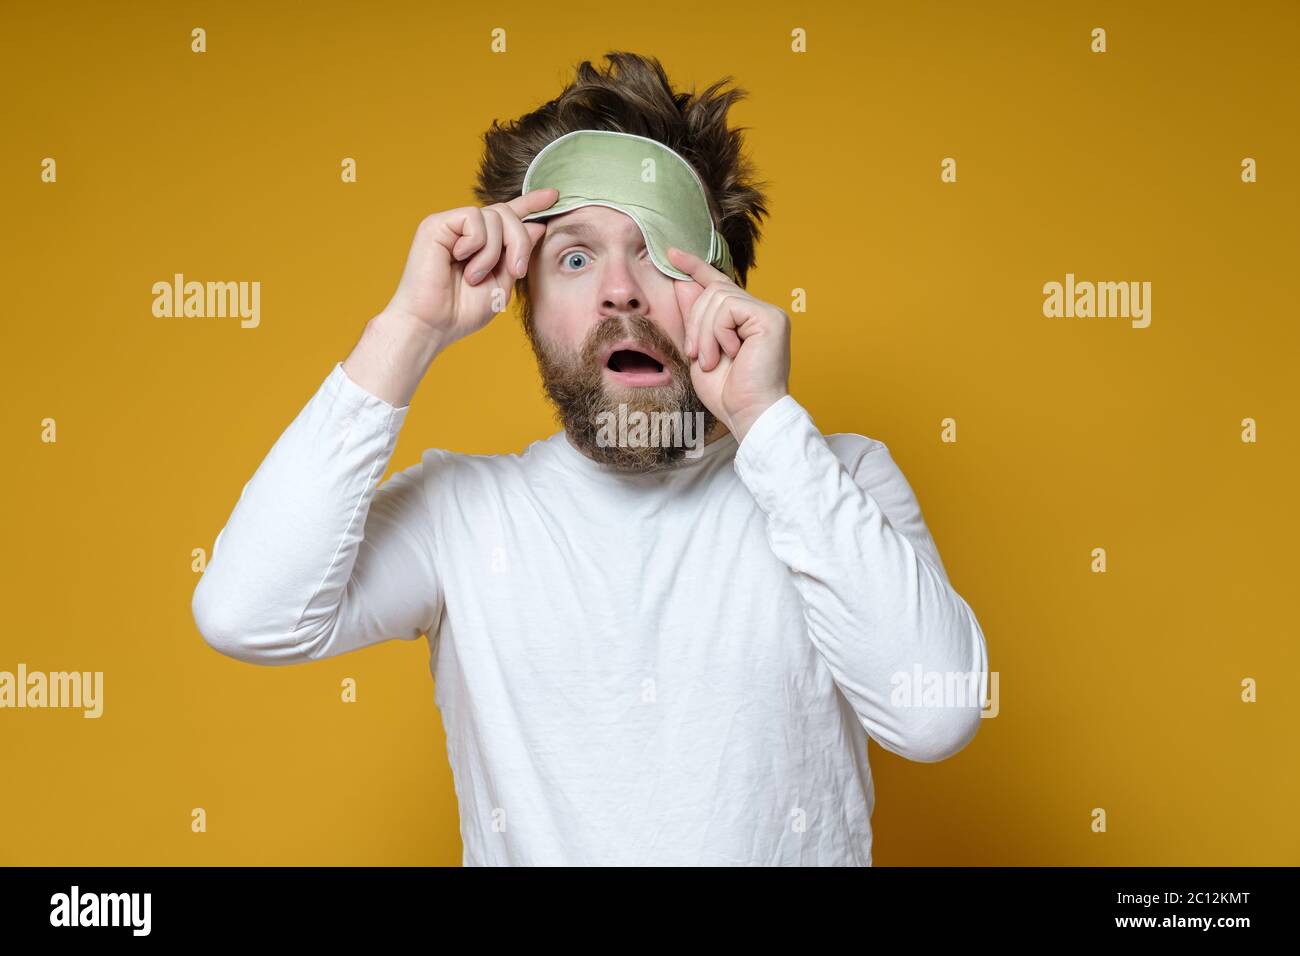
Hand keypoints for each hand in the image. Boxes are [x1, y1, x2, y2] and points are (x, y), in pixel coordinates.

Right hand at [380, 188, 558, 351]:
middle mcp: (466, 231)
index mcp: (482, 244)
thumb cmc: (462, 311)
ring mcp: (451, 225)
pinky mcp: (437, 224)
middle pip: (507, 213)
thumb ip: (518, 254)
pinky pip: (473, 218)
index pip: (509, 215)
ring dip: (493, 252)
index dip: (530, 203)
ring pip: (494, 216)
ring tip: (474, 276)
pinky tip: (459, 261)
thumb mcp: (502, 284)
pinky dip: (476, 244)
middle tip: (515, 271)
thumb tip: (537, 225)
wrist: (432, 325)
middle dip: (519, 241)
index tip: (554, 194)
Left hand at [667, 246, 789, 442]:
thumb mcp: (700, 350)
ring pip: (717, 298)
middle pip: (712, 291)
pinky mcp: (771, 318)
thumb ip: (694, 318)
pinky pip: (728, 308)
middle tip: (697, 354)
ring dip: (705, 332)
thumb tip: (682, 282)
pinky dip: (718, 332)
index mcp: (744, 319)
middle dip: (695, 322)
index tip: (671, 254)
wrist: (748, 414)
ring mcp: (768, 313)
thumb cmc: (727, 392)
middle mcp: (759, 311)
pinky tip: (729, 353)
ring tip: (712, 360)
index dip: (695, 267)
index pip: (718, 284)